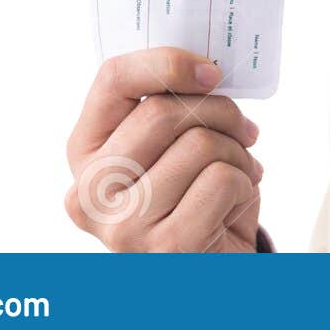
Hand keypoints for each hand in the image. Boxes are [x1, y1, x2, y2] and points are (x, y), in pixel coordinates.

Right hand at [65, 47, 262, 251]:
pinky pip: (221, 180)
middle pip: (164, 111)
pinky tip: (234, 203)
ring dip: (237, 153)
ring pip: (199, 144)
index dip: (169, 63)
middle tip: (244, 131)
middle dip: (221, 112)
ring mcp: (122, 225)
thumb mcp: (170, 145)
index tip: (211, 73)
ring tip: (239, 171)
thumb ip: (171, 106)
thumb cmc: (194, 195)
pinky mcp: (167, 247)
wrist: (213, 266)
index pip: (114, 79)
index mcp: (84, 151)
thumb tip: (206, 70)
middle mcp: (89, 190)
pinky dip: (244, 183)